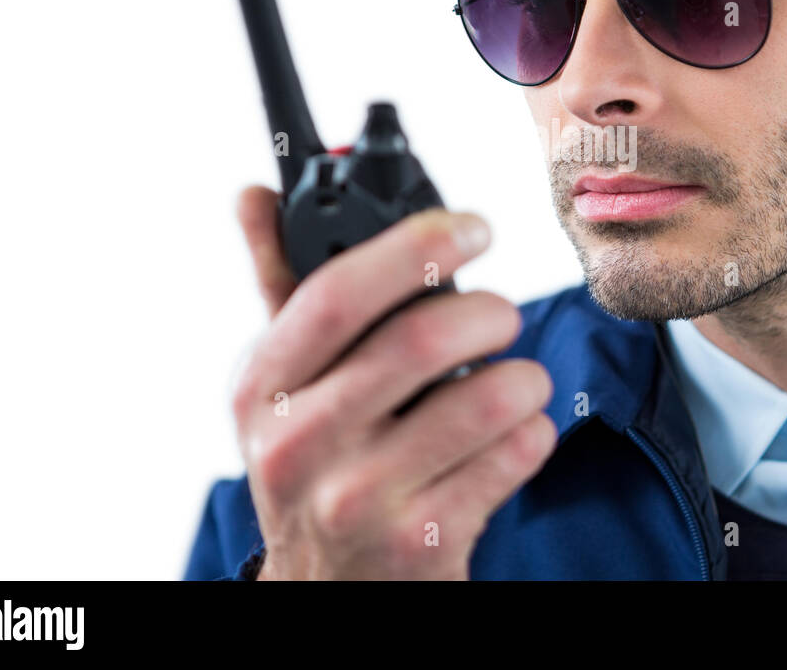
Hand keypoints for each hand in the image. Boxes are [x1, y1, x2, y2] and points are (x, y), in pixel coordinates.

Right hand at [231, 186, 555, 578]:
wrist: (327, 590)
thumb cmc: (317, 461)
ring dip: (524, 376)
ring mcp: (358, 500)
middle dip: (488, 312)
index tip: (472, 227)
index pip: (335, 292)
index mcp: (263, 386)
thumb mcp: (284, 383)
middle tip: (502, 315)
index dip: (414, 246)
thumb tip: (254, 195)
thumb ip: (280, 285)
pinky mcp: (422, 544)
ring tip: (516, 380)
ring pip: (485, 398)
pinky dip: (532, 431)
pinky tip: (512, 434)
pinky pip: (514, 456)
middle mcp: (299, 444)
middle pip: (421, 340)